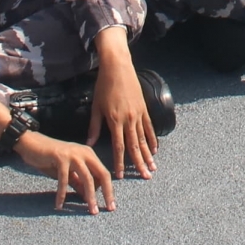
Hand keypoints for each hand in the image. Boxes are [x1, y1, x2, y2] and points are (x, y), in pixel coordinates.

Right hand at [14, 129, 116, 212]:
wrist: (31, 144)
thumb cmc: (49, 159)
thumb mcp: (67, 172)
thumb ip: (77, 182)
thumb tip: (87, 197)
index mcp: (89, 154)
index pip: (104, 173)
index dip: (108, 190)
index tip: (110, 205)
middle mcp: (84, 153)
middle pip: (102, 174)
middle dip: (107, 193)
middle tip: (108, 209)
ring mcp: (73, 154)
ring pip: (87, 178)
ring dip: (90, 196)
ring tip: (91, 210)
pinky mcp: (60, 158)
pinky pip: (64, 180)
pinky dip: (62, 194)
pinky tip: (59, 205)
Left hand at [85, 31, 157, 181]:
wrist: (118, 67)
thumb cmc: (104, 86)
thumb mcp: (96, 107)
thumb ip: (94, 127)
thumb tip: (90, 144)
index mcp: (115, 120)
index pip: (118, 146)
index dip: (119, 162)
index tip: (121, 175)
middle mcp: (128, 119)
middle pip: (135, 146)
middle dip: (139, 163)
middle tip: (145, 177)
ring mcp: (138, 114)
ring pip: (144, 139)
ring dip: (148, 155)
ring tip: (152, 168)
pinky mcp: (143, 108)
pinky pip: (149, 127)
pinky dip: (152, 139)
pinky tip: (155, 149)